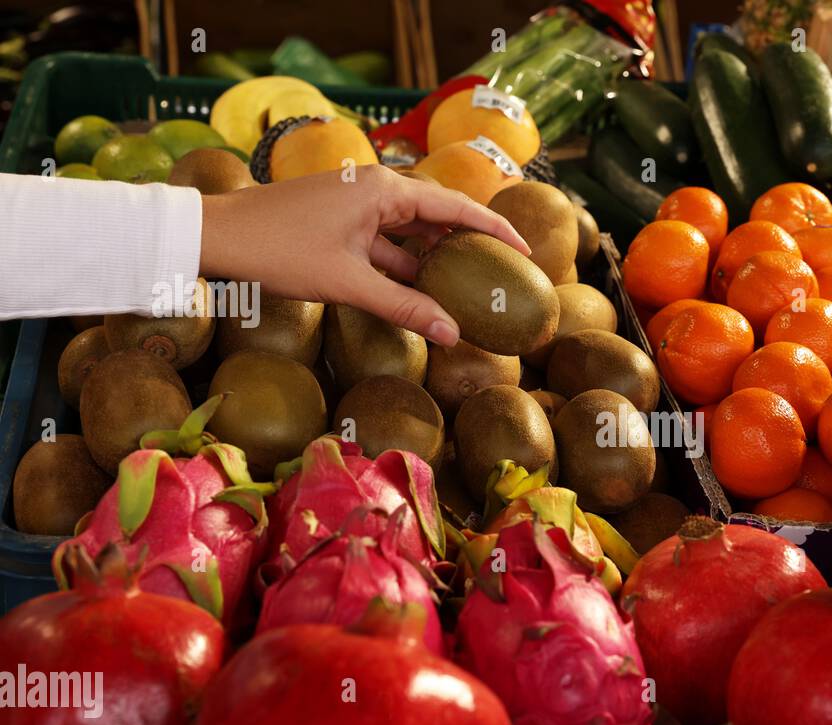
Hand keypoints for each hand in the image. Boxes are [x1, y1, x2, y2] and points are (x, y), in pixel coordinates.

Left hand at [198, 165, 528, 344]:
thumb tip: (453, 335)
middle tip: (501, 272)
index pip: (456, 207)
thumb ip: (405, 307)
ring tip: (467, 288)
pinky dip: (403, 265)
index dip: (494, 228)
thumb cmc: (278, 250)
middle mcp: (375, 190)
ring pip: (409, 232)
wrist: (214, 235)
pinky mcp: (338, 220)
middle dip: (468, 245)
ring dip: (434, 259)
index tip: (525, 249)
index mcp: (385, 192)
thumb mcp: (348, 284)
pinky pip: (384, 242)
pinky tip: (418, 291)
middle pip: (437, 216)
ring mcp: (355, 205)